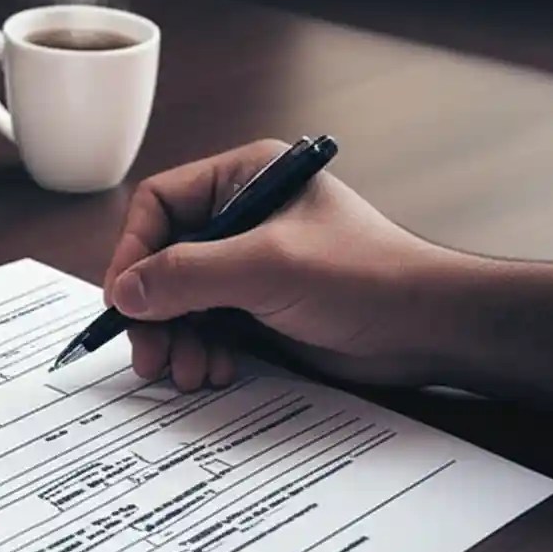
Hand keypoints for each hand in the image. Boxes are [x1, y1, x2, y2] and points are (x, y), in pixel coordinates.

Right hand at [104, 139, 462, 390]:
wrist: (428, 330)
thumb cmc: (364, 276)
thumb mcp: (268, 266)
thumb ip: (189, 274)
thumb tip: (124, 293)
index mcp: (242, 180)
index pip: (159, 205)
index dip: (133, 252)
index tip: (124, 300)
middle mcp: (238, 218)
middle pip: (162, 259)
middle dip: (153, 311)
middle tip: (149, 355)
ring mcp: (246, 265)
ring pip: (179, 301)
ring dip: (176, 340)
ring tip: (187, 372)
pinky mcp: (257, 308)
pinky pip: (205, 328)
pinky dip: (200, 352)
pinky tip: (215, 372)